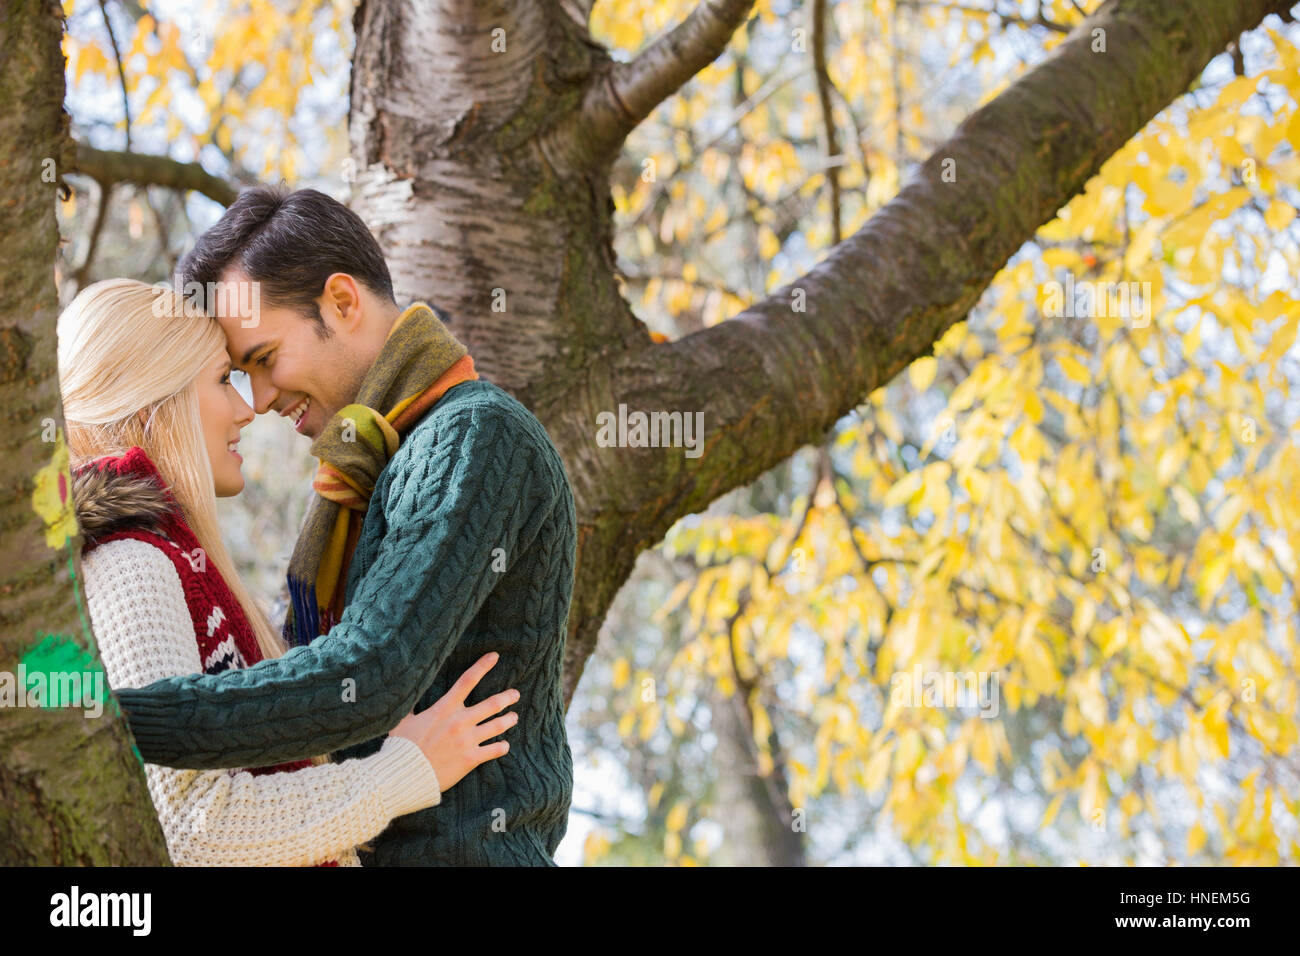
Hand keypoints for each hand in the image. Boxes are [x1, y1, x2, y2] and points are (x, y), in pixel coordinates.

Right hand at [389, 652, 518, 791]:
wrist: (405, 774)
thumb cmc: (402, 747)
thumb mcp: (403, 721)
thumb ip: (410, 708)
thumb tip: (407, 694)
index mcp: (444, 708)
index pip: (467, 680)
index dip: (482, 666)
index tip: (495, 656)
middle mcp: (459, 721)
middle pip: (492, 704)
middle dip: (507, 697)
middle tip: (515, 694)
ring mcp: (467, 740)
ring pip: (497, 725)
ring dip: (508, 720)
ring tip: (514, 717)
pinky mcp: (471, 758)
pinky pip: (494, 750)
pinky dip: (502, 747)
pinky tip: (504, 745)